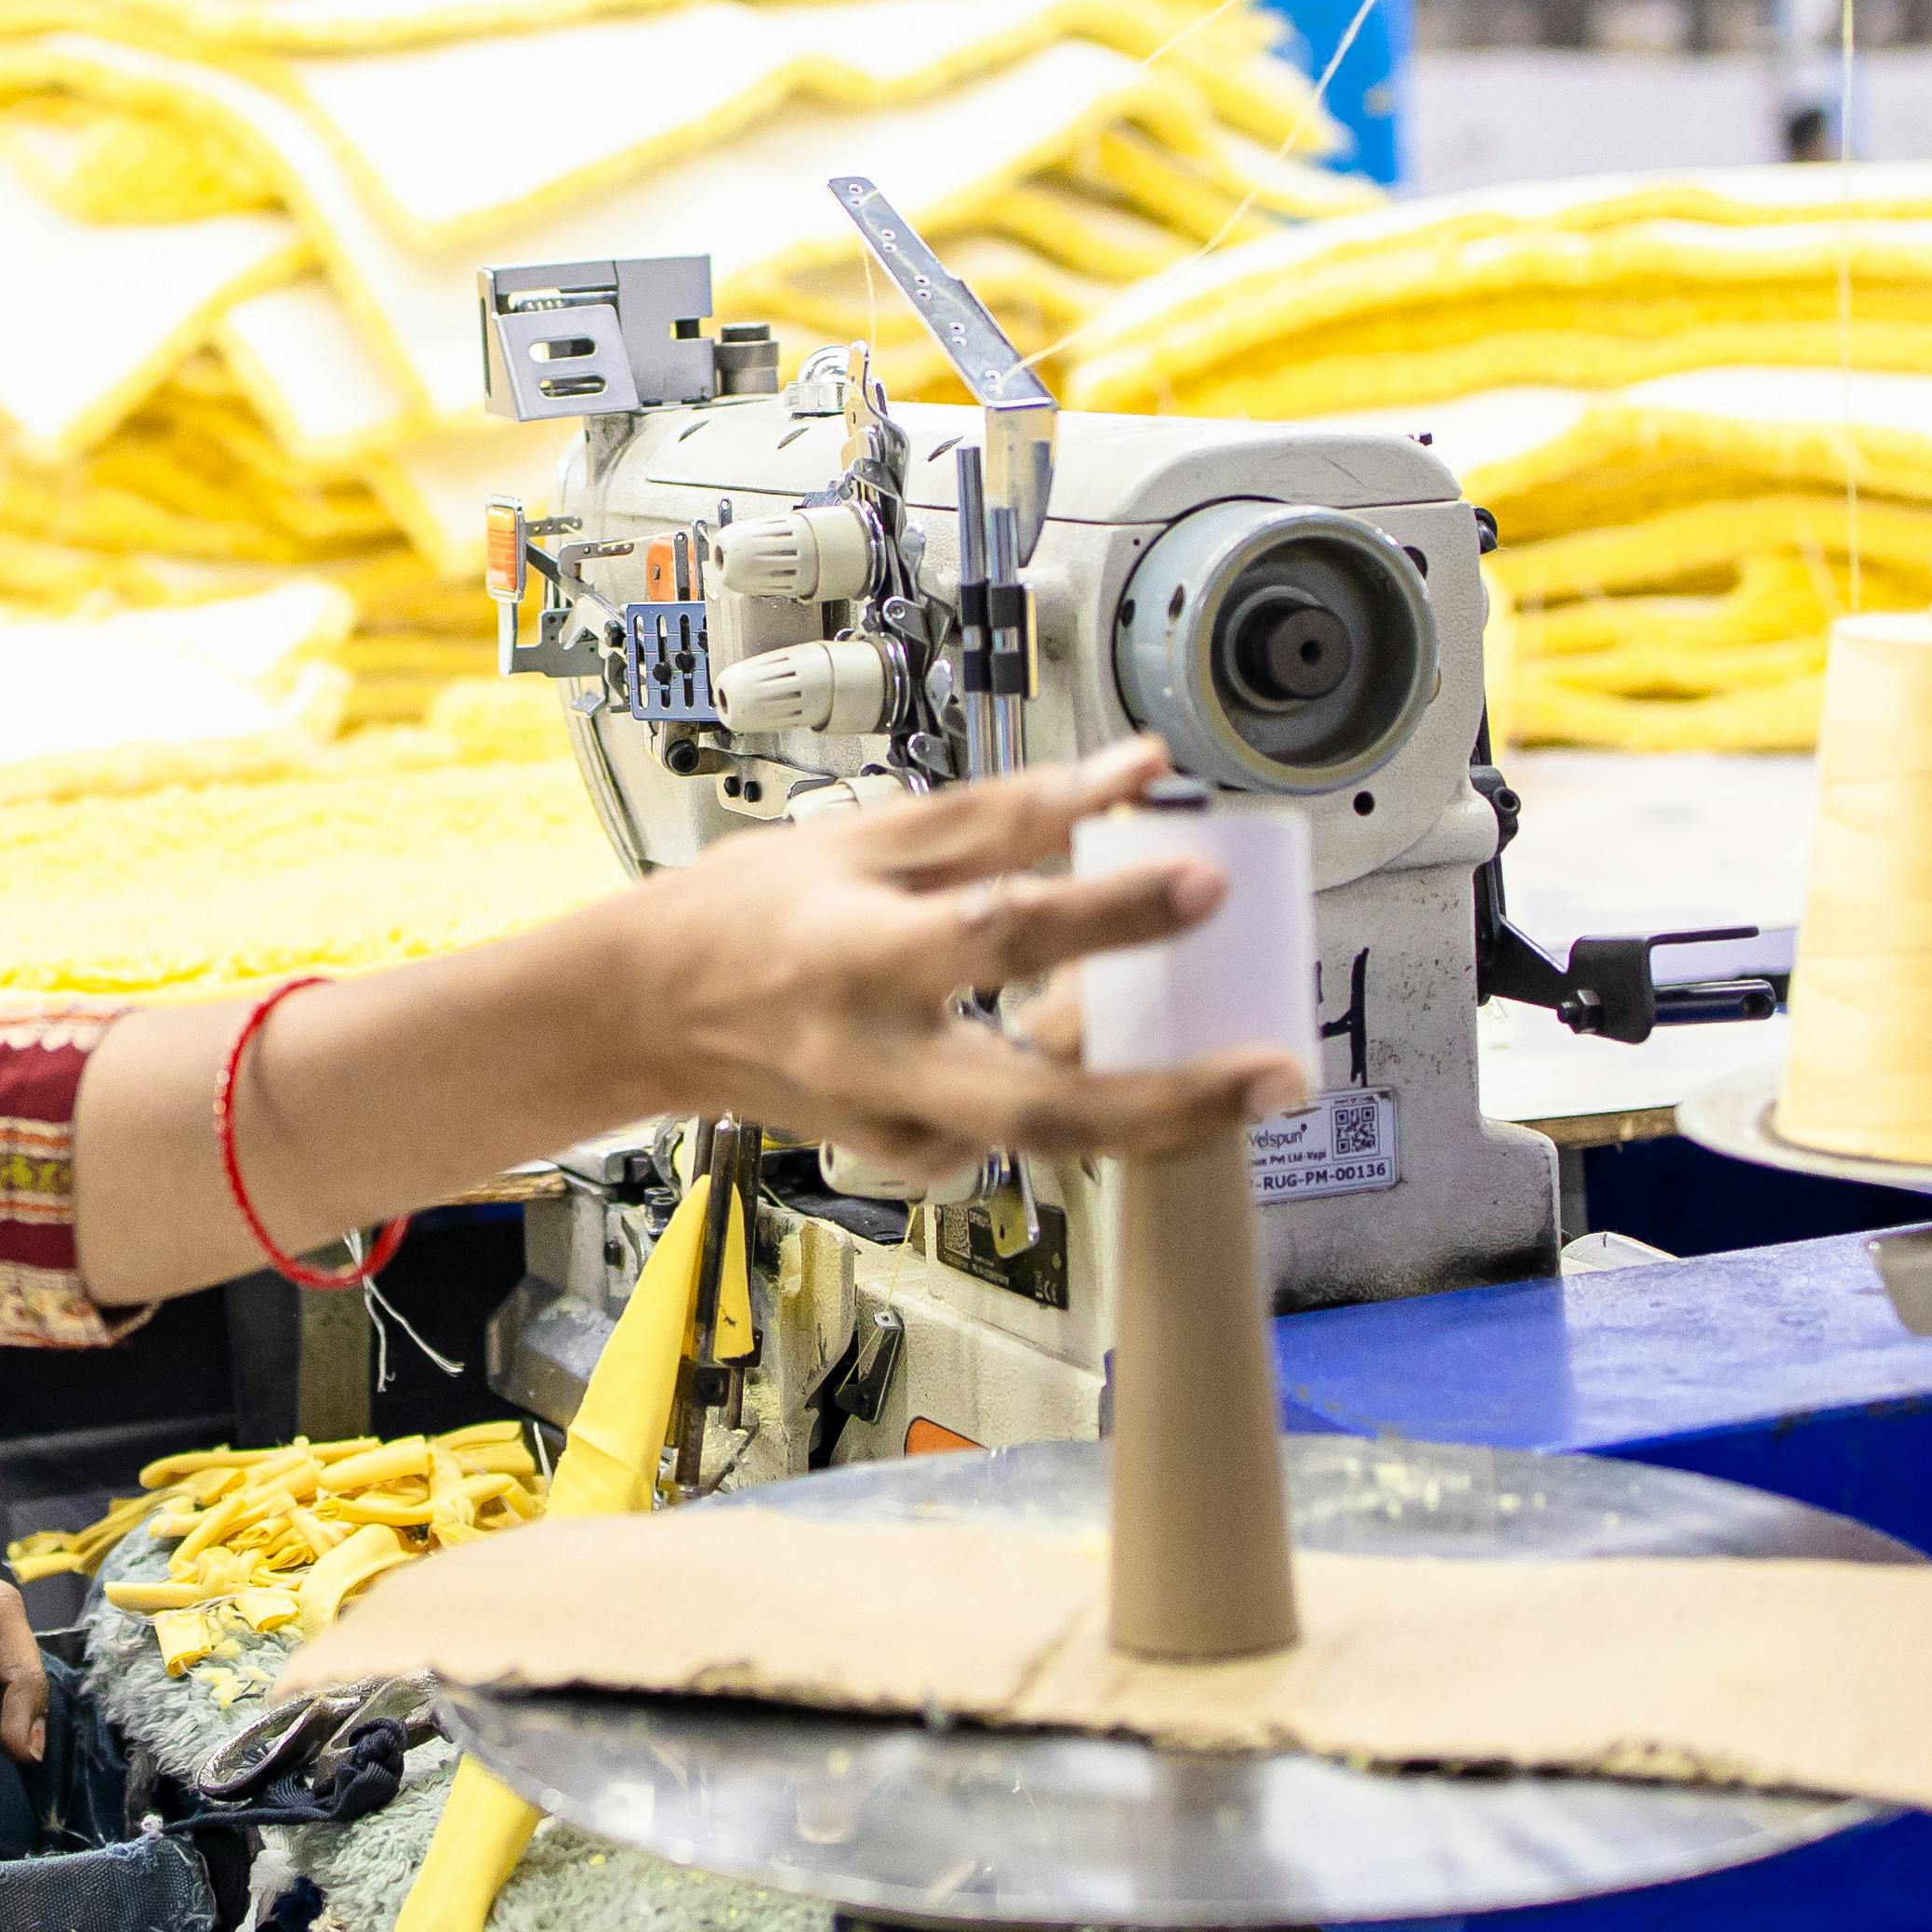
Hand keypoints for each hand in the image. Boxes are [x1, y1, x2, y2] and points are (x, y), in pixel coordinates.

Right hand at [620, 739, 1312, 1175]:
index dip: (1109, 908)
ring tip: (1244, 1071)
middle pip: (1043, 1107)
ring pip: (1047, 1139)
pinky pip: (1011, 1134)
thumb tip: (1139, 774)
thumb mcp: (872, 837)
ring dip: (1155, 1109)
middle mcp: (879, 1057)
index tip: (1205, 877)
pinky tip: (1074, 1049)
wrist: (648, 1013)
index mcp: (863, 954)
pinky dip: (1066, 1096)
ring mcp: (892, 1125)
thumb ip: (1008, 814)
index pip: (1001, 930)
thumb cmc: (758, 908)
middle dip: (1175, 1100)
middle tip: (1283, 1074)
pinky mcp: (906, 1158)